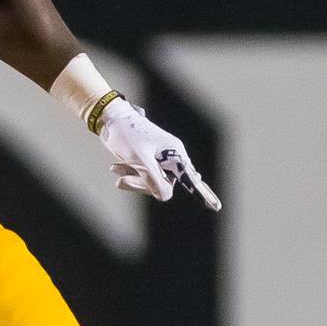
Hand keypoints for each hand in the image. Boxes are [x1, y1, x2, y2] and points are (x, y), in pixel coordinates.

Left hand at [99, 100, 220, 209]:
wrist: (110, 118)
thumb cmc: (126, 134)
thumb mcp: (138, 158)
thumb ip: (152, 178)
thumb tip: (165, 196)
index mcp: (174, 152)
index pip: (190, 177)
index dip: (202, 193)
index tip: (216, 207)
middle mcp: (170, 155)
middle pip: (165, 184)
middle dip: (142, 184)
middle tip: (121, 181)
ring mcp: (160, 158)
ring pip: (152, 181)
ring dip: (133, 179)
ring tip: (115, 169)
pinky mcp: (148, 159)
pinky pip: (143, 175)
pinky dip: (130, 174)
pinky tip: (116, 168)